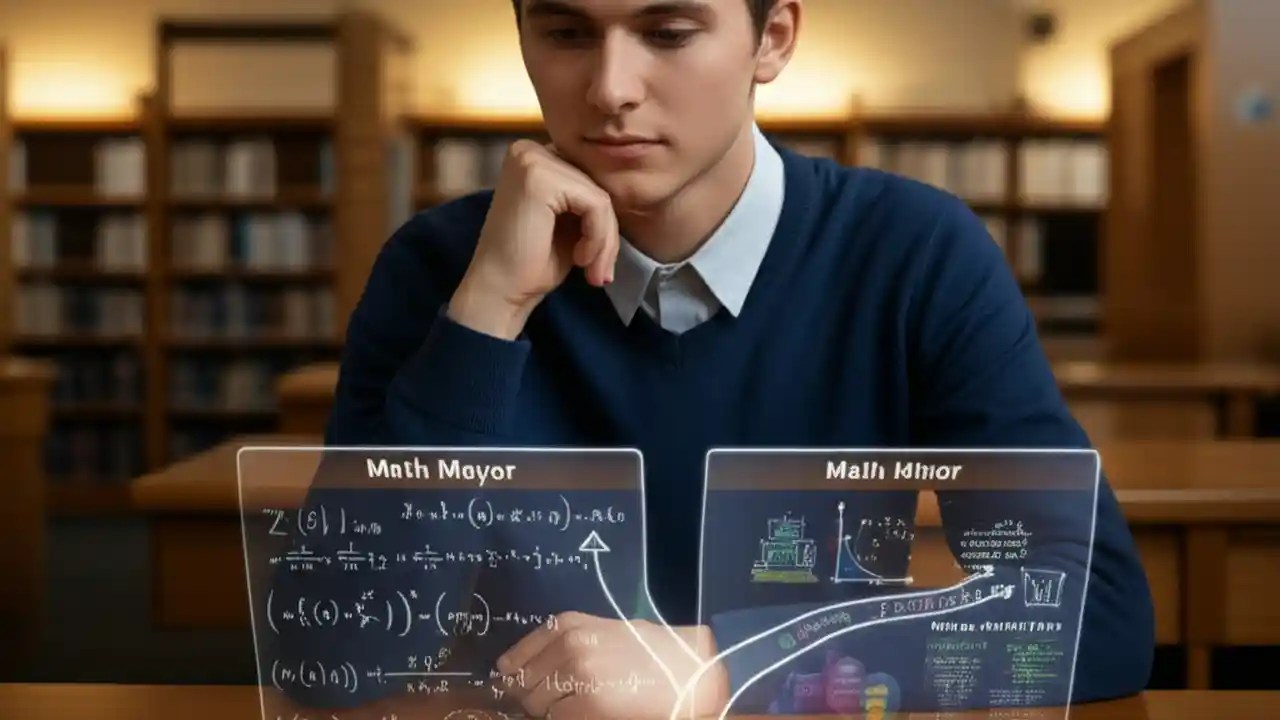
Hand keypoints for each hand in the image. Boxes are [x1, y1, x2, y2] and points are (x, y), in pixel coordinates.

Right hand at [449, 140, 620, 339]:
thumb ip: (588, 198)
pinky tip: (580, 259)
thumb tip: (627, 187)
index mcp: (534, 156)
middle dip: (606, 233)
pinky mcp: (540, 177)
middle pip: (596, 184)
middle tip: (598, 271)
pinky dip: (599, 237)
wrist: (499, 292)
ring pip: (600, 196)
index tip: (597, 260)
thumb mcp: (569, 221)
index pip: (589, 178)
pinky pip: (596, 204)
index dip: (600, 220)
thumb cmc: (532, 263)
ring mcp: (532, 160)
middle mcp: (529, 149)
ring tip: (592, 270)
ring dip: (605, 240)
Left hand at [496, 611, 728, 718]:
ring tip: (576, 706)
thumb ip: (560, 646)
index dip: (514, 680)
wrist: (686, 670)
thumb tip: (510, 672)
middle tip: (558, 702)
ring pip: (536, 707)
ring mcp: (577, 675)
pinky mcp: (588, 704)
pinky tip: (586, 714)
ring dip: (549, 712)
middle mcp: (567, 645)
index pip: (514, 660)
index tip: (520, 690)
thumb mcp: (599, 634)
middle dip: (533, 699)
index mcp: (566, 625)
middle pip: (522, 687)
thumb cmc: (646, 653)